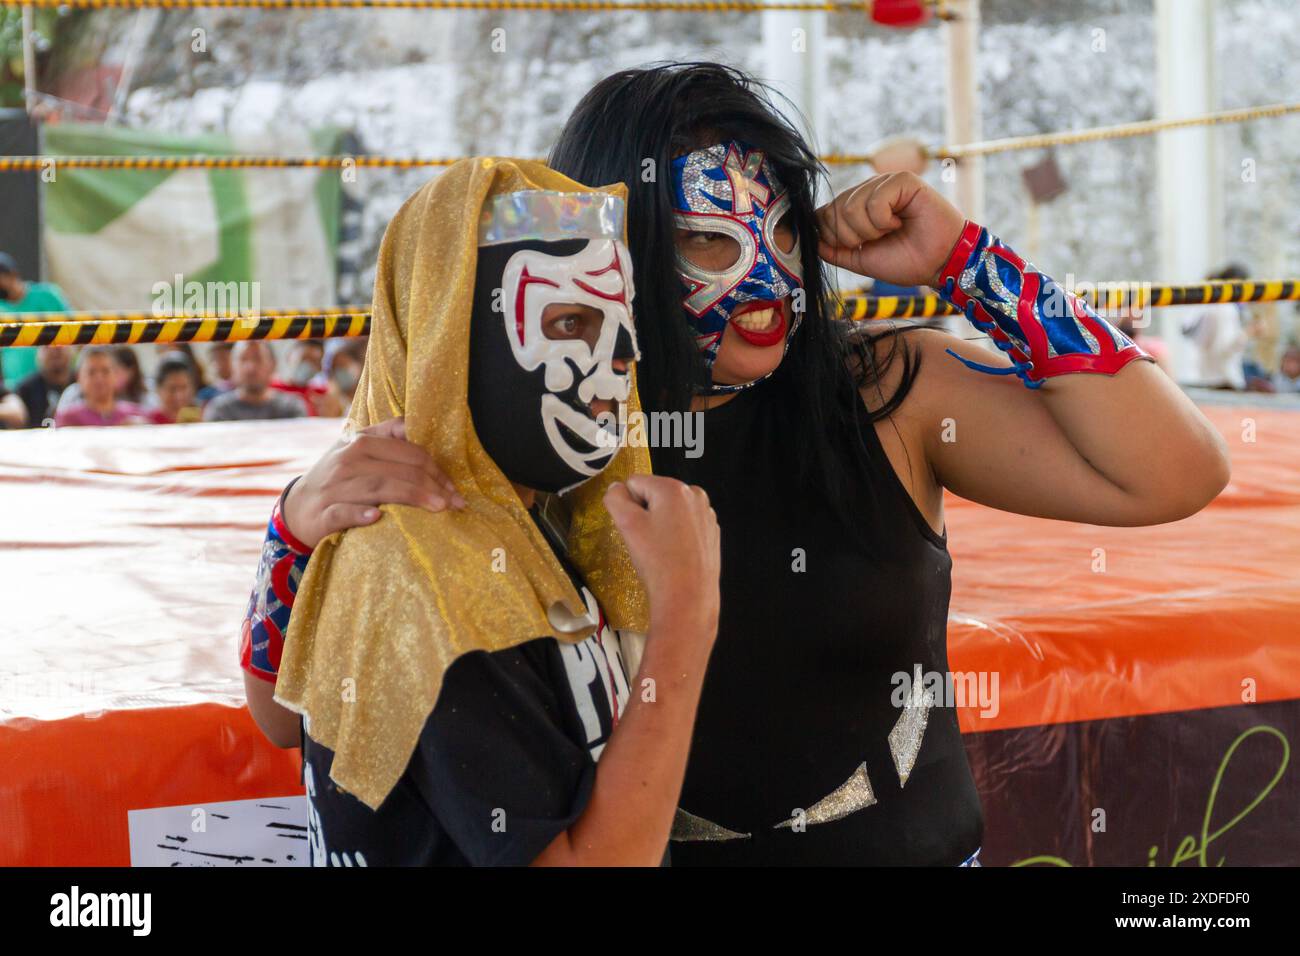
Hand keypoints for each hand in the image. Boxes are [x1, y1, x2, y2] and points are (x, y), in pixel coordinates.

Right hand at [282, 416, 464, 548]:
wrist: (298, 508)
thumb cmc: (339, 476)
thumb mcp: (358, 448)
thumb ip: (387, 434)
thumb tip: (415, 424)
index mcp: (361, 442)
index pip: (409, 452)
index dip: (437, 469)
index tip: (454, 488)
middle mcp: (348, 460)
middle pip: (400, 471)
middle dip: (434, 485)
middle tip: (456, 503)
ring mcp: (335, 487)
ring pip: (379, 488)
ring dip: (412, 497)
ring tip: (439, 507)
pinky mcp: (324, 513)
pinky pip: (343, 512)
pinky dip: (360, 514)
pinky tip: (377, 517)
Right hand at [603, 475, 720, 639]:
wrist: (688, 597)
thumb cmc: (658, 561)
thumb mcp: (627, 525)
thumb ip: (615, 499)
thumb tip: (617, 488)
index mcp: (674, 488)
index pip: (634, 483)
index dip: (627, 505)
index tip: (634, 529)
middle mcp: (695, 495)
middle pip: (654, 494)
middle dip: (645, 514)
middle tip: (647, 541)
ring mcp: (706, 514)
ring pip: (669, 511)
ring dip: (660, 525)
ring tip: (661, 550)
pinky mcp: (710, 532)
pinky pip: (684, 525)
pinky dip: (675, 536)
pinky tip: (674, 554)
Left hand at [816, 171, 965, 287]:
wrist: (940, 264)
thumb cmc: (906, 260)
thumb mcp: (860, 259)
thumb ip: (833, 249)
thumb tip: (809, 238)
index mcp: (855, 209)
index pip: (823, 214)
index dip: (833, 236)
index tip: (858, 247)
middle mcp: (866, 192)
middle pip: (834, 211)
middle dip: (853, 237)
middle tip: (879, 240)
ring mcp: (883, 183)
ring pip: (851, 206)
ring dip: (871, 230)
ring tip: (892, 231)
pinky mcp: (901, 179)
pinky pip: (874, 200)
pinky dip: (884, 220)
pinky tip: (901, 221)